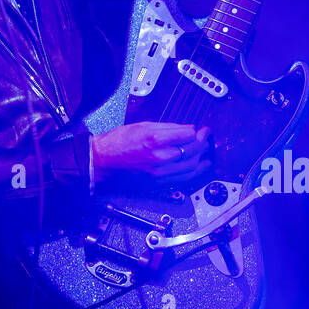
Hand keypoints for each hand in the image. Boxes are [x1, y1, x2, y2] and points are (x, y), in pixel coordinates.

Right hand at [91, 122, 211, 182]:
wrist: (102, 162)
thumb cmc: (118, 143)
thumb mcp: (142, 125)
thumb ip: (167, 127)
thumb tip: (186, 129)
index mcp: (154, 140)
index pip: (186, 135)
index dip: (196, 130)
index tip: (199, 128)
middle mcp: (159, 158)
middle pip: (192, 151)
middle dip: (202, 142)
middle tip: (205, 136)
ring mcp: (159, 173)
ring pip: (191, 166)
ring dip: (202, 157)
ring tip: (206, 150)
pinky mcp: (158, 183)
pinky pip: (183, 179)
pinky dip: (194, 171)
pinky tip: (199, 165)